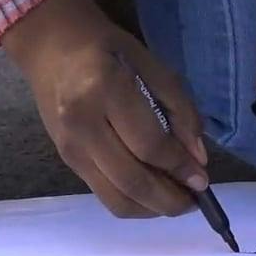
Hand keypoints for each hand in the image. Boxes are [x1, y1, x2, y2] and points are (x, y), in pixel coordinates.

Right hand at [2, 0, 209, 218]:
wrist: (51, 46)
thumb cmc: (110, 49)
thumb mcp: (154, 66)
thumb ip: (181, 111)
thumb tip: (198, 160)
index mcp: (106, 91)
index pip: (149, 145)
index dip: (180, 168)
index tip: (204, 181)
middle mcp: (82, 124)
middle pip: (131, 180)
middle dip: (169, 200)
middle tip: (194, 202)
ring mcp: (69, 146)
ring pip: (114, 196)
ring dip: (151, 208)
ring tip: (178, 202)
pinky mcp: (65, 159)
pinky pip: (102, 192)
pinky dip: (132, 201)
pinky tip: (153, 192)